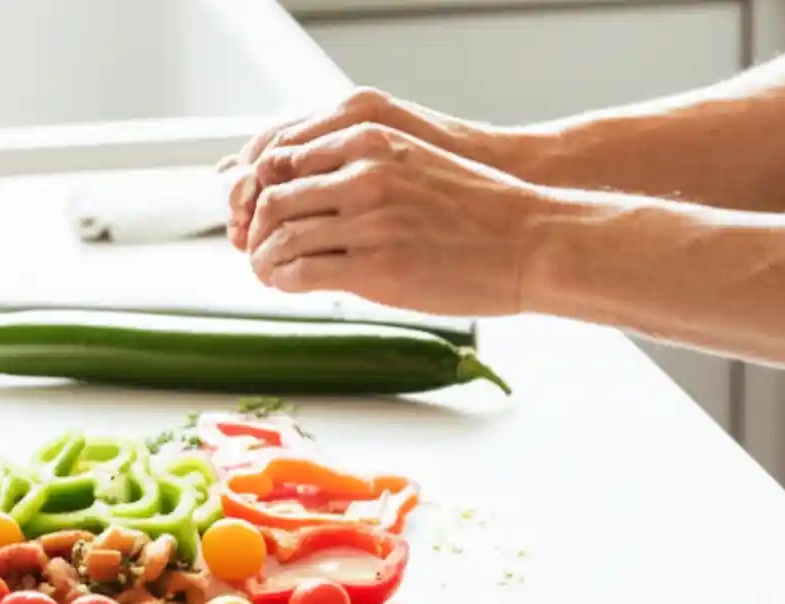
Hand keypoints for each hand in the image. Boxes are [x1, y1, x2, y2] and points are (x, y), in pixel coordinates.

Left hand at [238, 122, 554, 316]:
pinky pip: (302, 271)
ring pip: (282, 237)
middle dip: (255, 225)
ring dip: (264, 258)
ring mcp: (370, 221)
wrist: (530, 241)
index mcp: (370, 138)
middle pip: (273, 196)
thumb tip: (308, 188)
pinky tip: (284, 284)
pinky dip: (281, 279)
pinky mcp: (376, 268)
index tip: (256, 210)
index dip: (258, 187)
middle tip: (253, 246)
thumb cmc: (479, 207)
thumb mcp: (414, 160)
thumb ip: (363, 165)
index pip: (281, 156)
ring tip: (266, 270)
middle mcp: (364, 173)